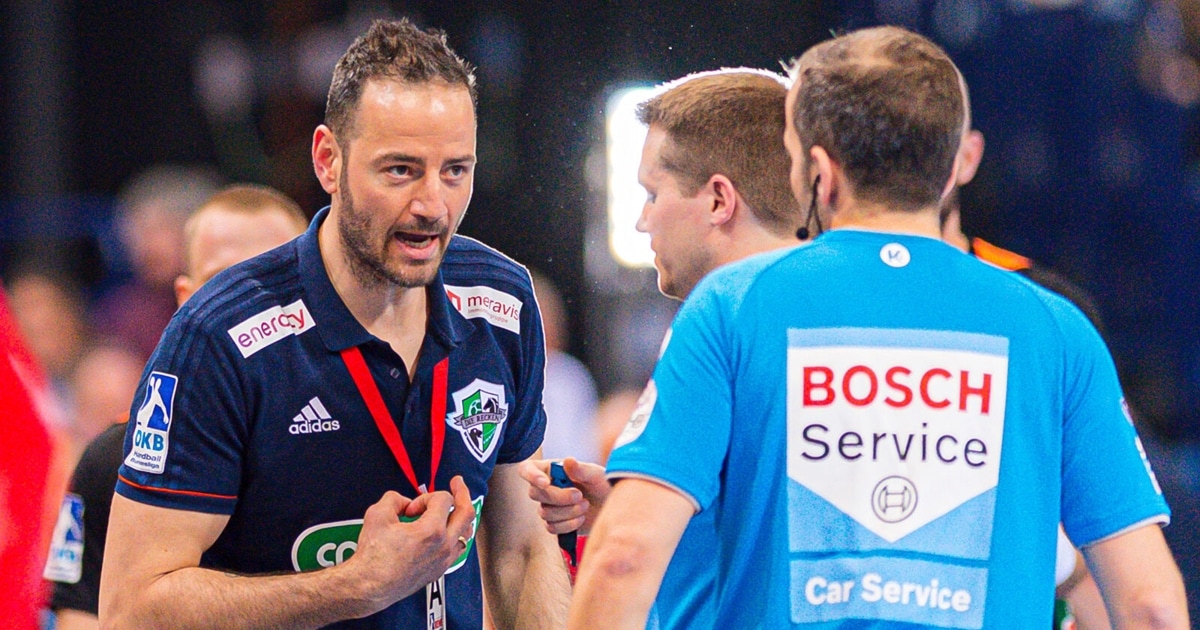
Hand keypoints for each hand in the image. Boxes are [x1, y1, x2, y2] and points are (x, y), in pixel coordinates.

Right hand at [340, 476, 475, 613]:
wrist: (369, 586)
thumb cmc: (373, 555)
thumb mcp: (378, 514)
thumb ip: (394, 498)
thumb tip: (404, 501)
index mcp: (432, 531)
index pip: (443, 500)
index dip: (425, 497)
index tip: (410, 508)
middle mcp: (443, 546)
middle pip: (466, 513)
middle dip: (462, 494)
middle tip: (457, 484)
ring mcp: (444, 560)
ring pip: (466, 532)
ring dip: (460, 517)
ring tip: (454, 509)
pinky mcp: (439, 570)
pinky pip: (457, 548)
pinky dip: (455, 535)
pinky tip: (446, 531)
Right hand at [518, 458, 610, 534]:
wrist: (611, 507)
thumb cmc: (603, 484)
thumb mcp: (596, 474)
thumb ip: (582, 469)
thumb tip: (568, 461)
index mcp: (550, 469)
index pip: (527, 469)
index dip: (531, 476)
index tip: (546, 483)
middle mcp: (545, 487)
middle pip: (535, 494)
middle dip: (558, 497)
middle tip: (580, 495)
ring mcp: (548, 506)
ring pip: (545, 513)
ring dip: (568, 511)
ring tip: (585, 505)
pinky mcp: (554, 523)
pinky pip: (552, 527)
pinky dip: (569, 524)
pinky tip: (581, 518)